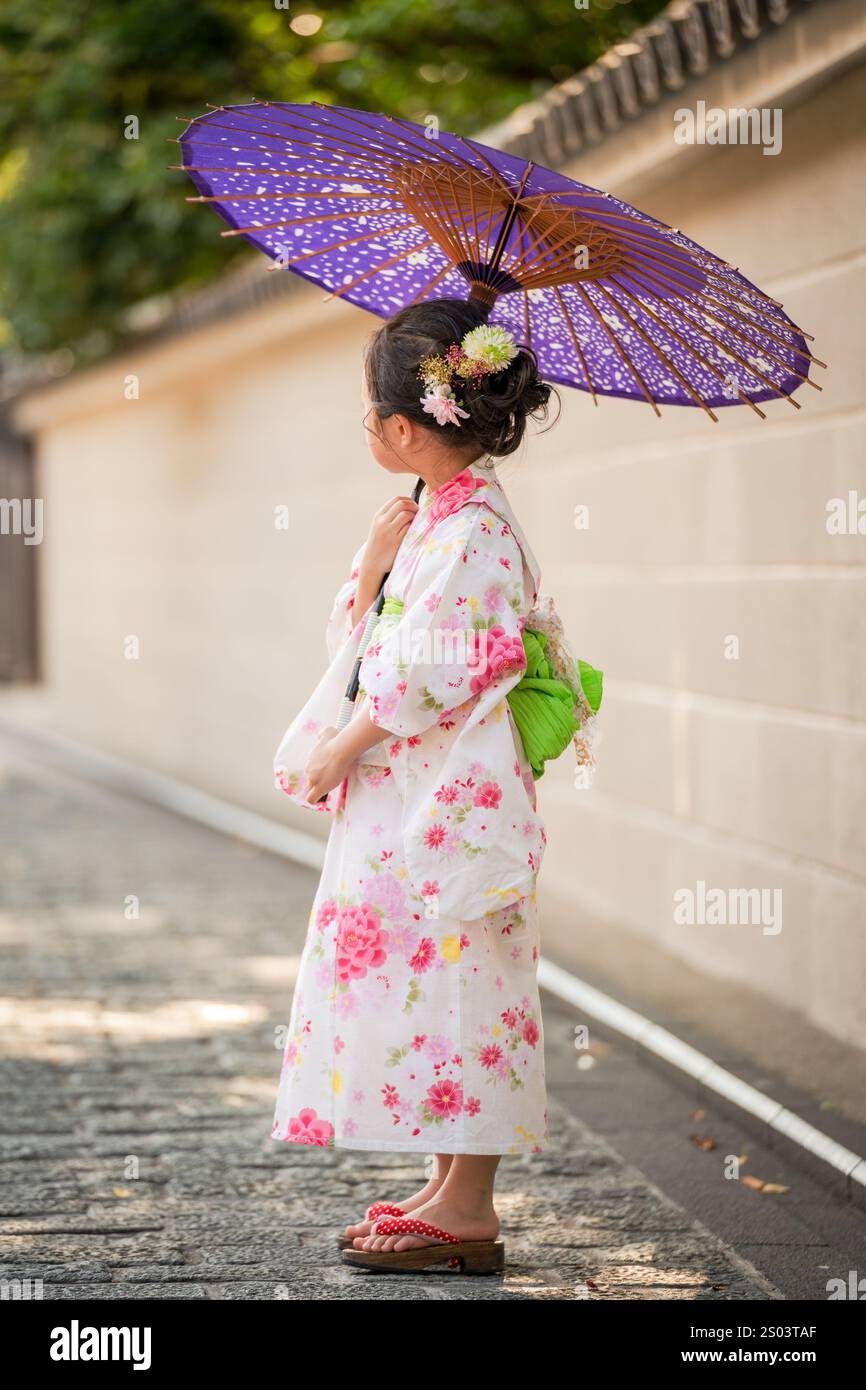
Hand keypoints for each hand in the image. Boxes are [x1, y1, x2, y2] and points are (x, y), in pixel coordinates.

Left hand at [304, 726, 348, 802]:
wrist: (341, 749)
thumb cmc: (336, 740)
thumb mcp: (326, 732)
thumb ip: (322, 734)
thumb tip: (320, 734)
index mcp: (311, 759)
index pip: (312, 769)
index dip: (319, 771)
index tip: (327, 770)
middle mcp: (309, 769)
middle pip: (311, 779)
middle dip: (319, 780)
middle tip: (330, 778)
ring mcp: (313, 779)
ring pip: (312, 788)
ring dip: (319, 788)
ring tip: (328, 788)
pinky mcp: (319, 787)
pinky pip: (312, 798)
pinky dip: (315, 799)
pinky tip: (320, 798)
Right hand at [357, 494, 418, 611]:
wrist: (372, 564)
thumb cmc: (379, 545)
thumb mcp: (379, 527)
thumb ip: (389, 516)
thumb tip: (409, 506)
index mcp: (378, 516)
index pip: (396, 499)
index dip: (408, 500)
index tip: (413, 507)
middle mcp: (382, 522)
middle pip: (402, 504)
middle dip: (414, 506)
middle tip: (418, 513)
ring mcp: (389, 532)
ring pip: (406, 514)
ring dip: (415, 516)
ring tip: (417, 522)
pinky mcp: (396, 542)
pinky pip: (408, 528)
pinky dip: (414, 526)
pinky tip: (415, 531)